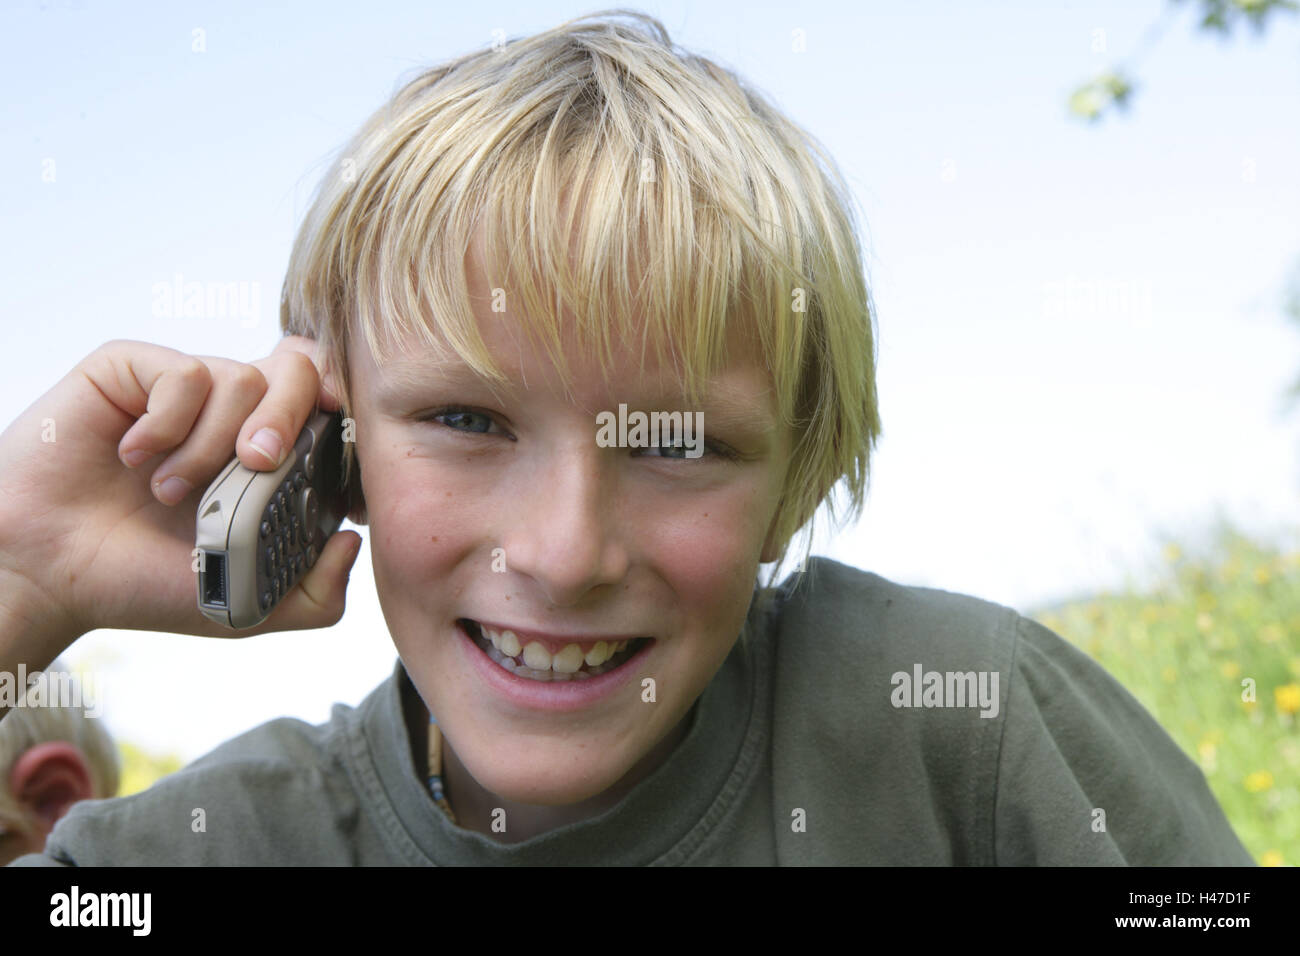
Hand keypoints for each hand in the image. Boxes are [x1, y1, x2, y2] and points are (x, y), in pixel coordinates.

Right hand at [0, 336, 361, 658]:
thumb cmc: (143, 584)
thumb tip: (353, 541)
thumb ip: (315, 596)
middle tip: (257, 463)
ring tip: (169, 491)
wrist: (50, 575)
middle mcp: (233, 414)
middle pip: (300, 371)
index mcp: (270, 457)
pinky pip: (183, 372)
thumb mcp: (246, 607)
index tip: (334, 452)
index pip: (328, 406)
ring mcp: (185, 390)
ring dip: (211, 444)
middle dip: (290, 416)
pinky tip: (133, 457)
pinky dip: (166, 423)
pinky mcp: (132, 370)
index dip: (340, 417)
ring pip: (243, 376)